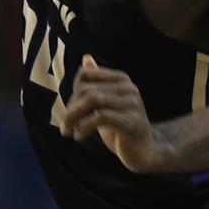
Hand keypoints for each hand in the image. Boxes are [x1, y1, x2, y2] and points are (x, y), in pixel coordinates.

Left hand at [57, 61, 180, 173]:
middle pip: (87, 89)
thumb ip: (96, 83)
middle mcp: (128, 87)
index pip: (85, 74)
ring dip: (74, 117)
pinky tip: (79, 137)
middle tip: (65, 127)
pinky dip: (84, 126)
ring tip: (67, 132)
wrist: (144, 151)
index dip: (72, 93)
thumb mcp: (105, 104)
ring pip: (93, 100)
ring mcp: (132, 103)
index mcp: (121, 79)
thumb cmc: (121, 126)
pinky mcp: (132, 121)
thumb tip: (86, 57)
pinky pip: (101, 117)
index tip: (69, 111)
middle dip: (71, 109)